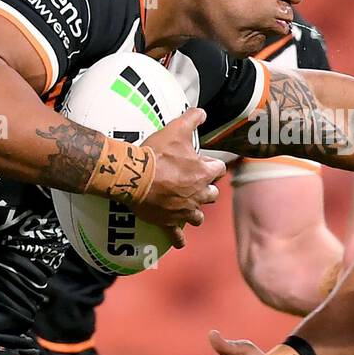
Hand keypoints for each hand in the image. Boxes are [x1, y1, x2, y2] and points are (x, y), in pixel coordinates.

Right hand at [133, 107, 224, 247]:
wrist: (134, 175)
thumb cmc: (157, 153)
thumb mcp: (176, 129)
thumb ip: (192, 118)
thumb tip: (203, 111)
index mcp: (204, 173)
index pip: (219, 170)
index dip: (212, 166)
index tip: (205, 164)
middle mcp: (198, 194)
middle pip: (212, 195)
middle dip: (206, 191)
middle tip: (196, 186)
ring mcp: (184, 210)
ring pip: (198, 216)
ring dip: (195, 212)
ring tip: (189, 209)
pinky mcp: (169, 222)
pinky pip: (177, 236)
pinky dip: (178, 239)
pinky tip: (179, 243)